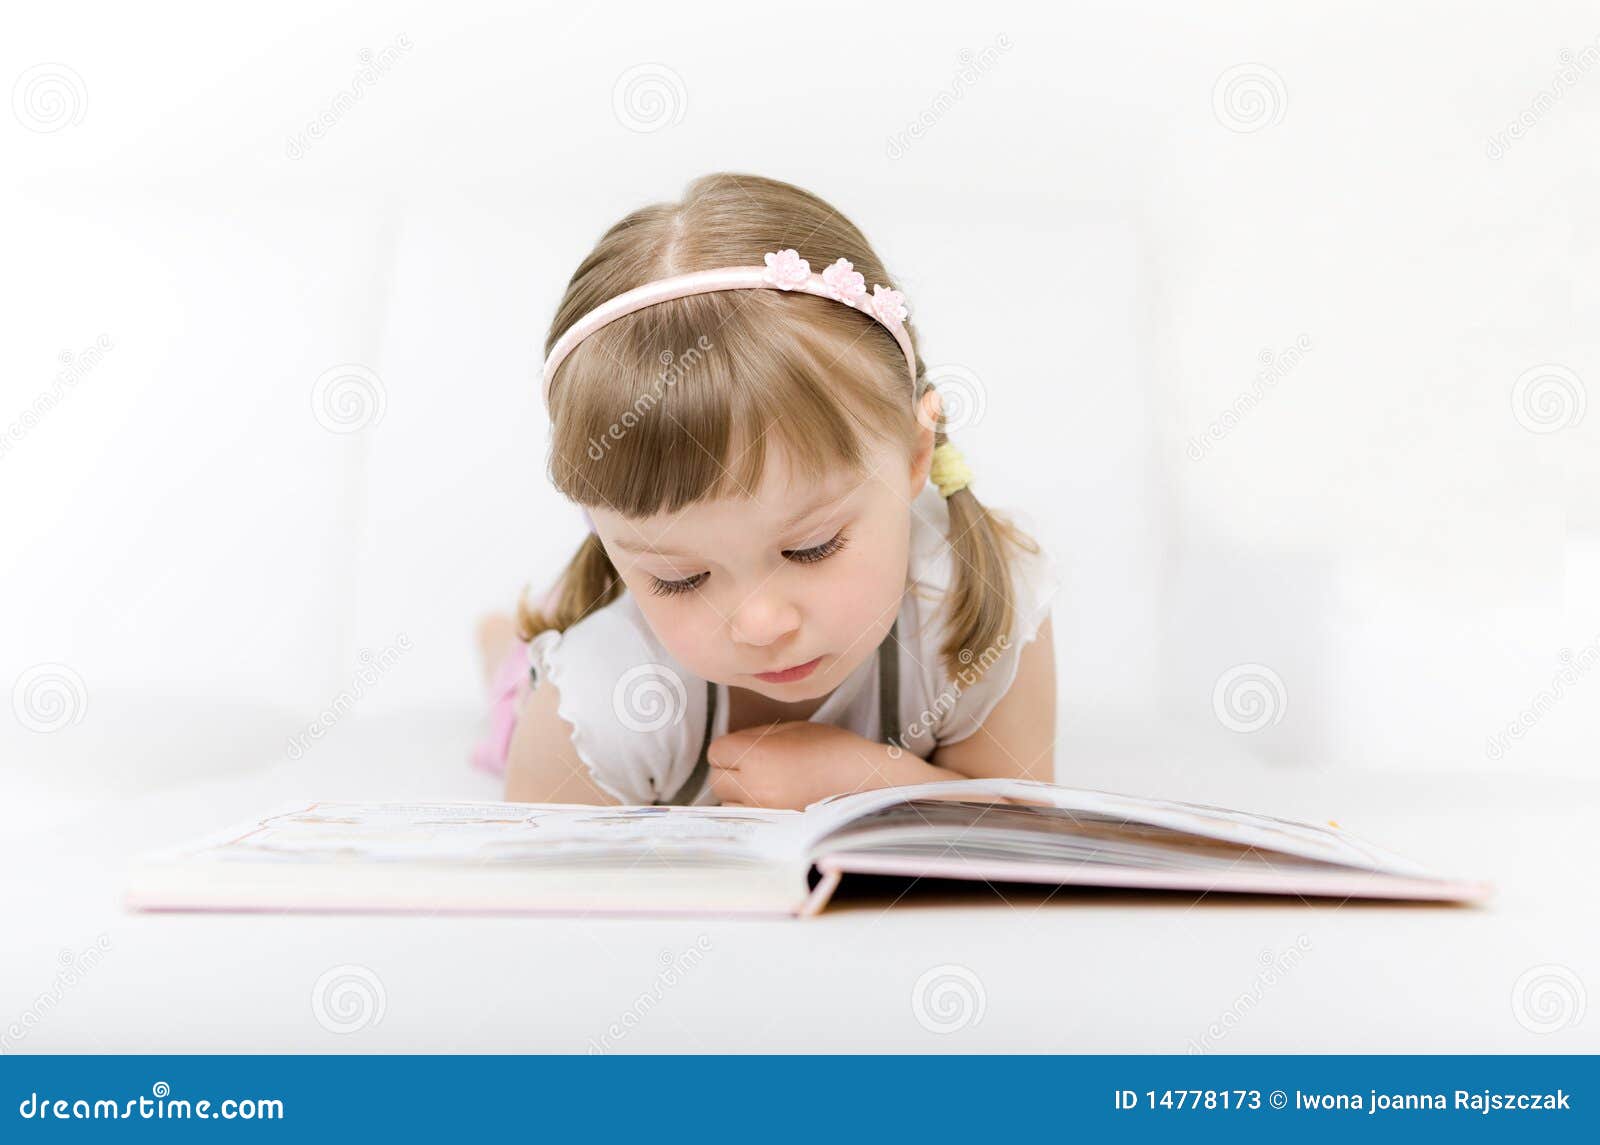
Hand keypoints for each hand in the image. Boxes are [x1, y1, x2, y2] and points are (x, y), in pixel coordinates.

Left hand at [706, 721, 910, 809]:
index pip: (716, 753)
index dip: (728, 749)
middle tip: (752, 767)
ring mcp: (765, 814)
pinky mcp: (775, 831)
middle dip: (729, 772)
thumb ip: (756, 736)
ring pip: (727, 805)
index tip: (743, 749)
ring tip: (764, 786)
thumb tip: (731, 746)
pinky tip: (771, 802)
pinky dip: (751, 812)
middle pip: (716, 781)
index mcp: (759, 756)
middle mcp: (756, 789)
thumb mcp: (793, 729)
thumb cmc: (833, 749)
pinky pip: (746, 821)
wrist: (867, 783)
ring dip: (737, 795)